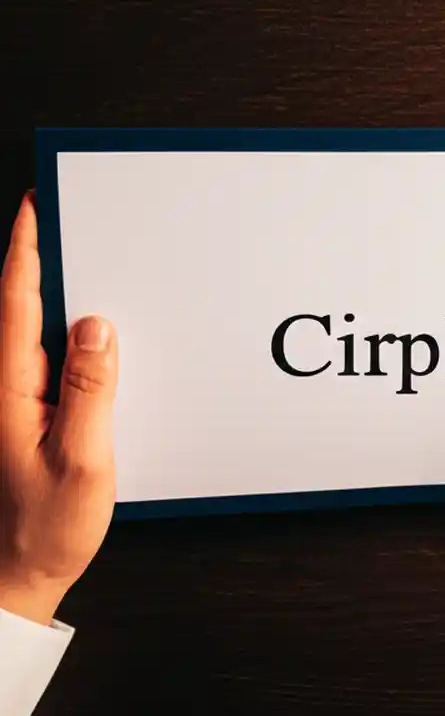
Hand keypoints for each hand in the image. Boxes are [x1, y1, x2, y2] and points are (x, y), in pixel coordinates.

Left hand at [0, 191, 117, 624]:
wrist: (13, 579)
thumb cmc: (43, 528)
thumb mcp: (81, 460)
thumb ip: (91, 389)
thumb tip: (97, 324)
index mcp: (6, 389)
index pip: (14, 301)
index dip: (25, 249)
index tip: (35, 203)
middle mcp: (2, 388)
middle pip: (20, 307)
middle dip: (42, 259)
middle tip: (70, 220)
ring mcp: (9, 403)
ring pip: (33, 333)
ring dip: (57, 300)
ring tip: (91, 270)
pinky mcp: (21, 418)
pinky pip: (45, 363)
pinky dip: (66, 340)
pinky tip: (93, 341)